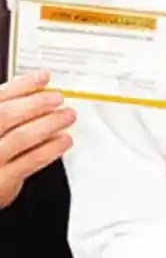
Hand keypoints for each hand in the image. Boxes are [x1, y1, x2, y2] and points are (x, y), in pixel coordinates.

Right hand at [0, 71, 75, 208]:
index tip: (43, 77)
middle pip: (6, 116)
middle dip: (36, 103)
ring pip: (20, 137)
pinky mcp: (3, 181)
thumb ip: (8, 110)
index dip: (21, 85)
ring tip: (68, 115)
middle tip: (58, 97)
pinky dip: (50, 148)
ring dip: (49, 123)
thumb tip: (36, 91)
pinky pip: (30, 161)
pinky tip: (64, 140)